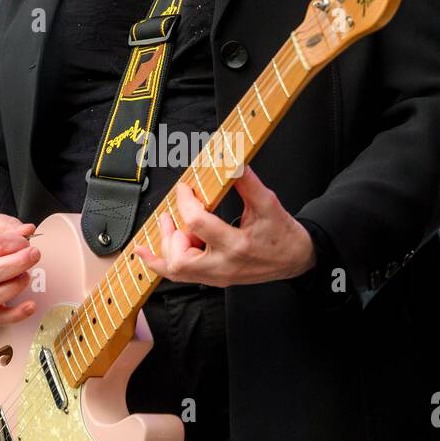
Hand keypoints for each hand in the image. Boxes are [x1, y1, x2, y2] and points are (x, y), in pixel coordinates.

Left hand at [132, 164, 316, 287]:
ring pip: (176, 270)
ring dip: (166, 246)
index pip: (199, 224)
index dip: (186, 202)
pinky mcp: (214, 279)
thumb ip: (248, 183)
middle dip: (171, 234)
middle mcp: (224, 265)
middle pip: (180, 258)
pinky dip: (159, 263)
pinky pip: (179, 276)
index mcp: (238, 245)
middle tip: (173, 215)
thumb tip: (232, 161)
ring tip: (170, 226)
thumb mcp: (269, 204)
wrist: (295, 259)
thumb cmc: (283, 234)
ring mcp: (217, 276)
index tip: (184, 189)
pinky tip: (145, 252)